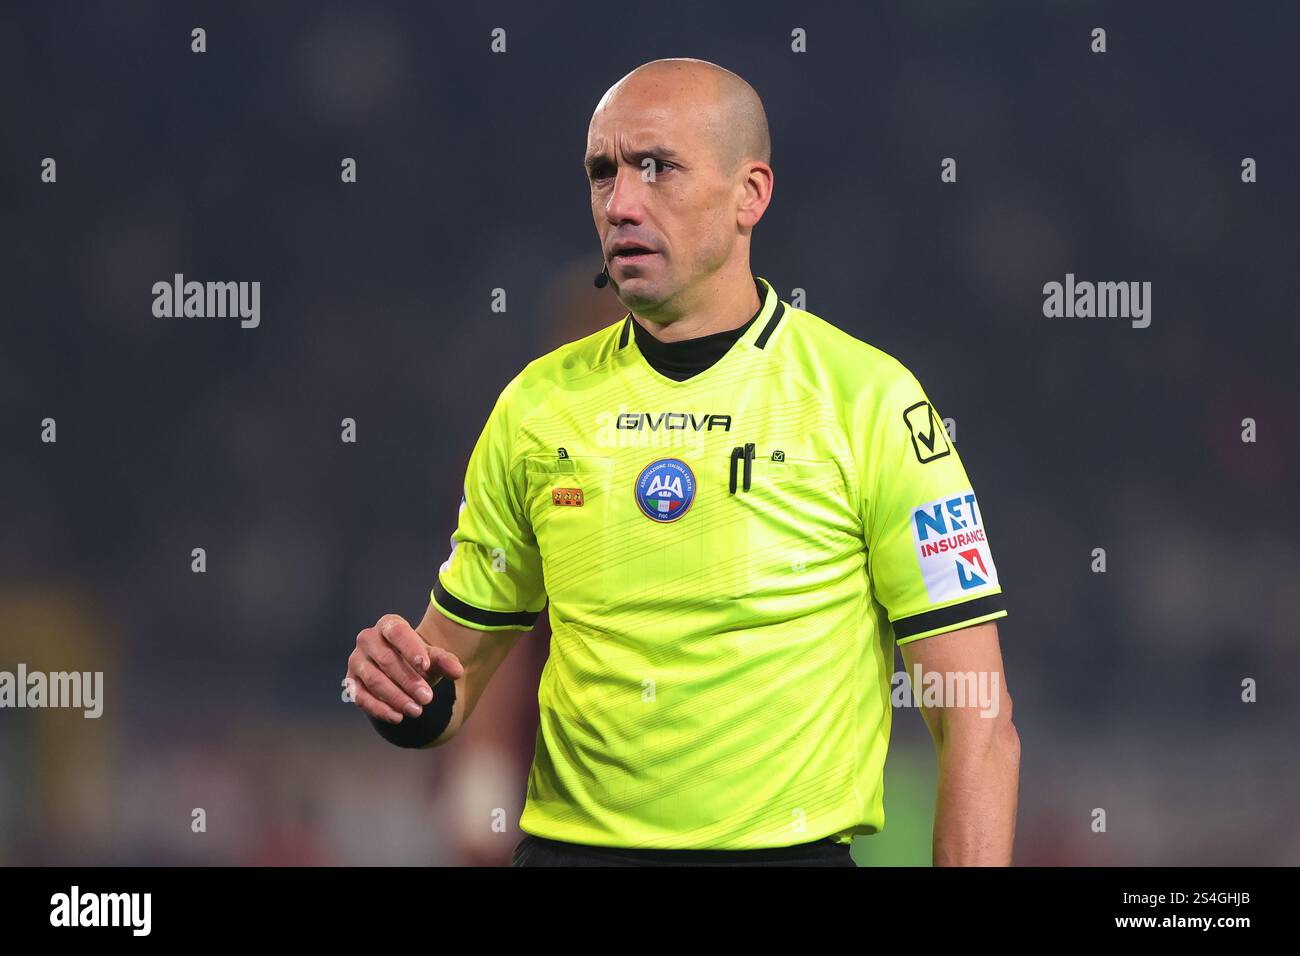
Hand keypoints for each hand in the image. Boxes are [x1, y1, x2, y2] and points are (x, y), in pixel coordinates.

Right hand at [345, 613, 465, 723]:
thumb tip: (457, 671)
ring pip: (374, 680)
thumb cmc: (418, 660)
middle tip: (428, 698)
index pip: (398, 632)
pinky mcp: (351, 682)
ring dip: (396, 697)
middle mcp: (367, 639)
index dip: (411, 649)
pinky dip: (379, 708)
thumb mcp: (433, 658)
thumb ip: (445, 661)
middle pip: (387, 660)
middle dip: (408, 681)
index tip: (427, 667)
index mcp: (388, 625)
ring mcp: (356, 661)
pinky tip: (397, 717)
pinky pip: (361, 697)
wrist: (401, 672)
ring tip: (417, 711)